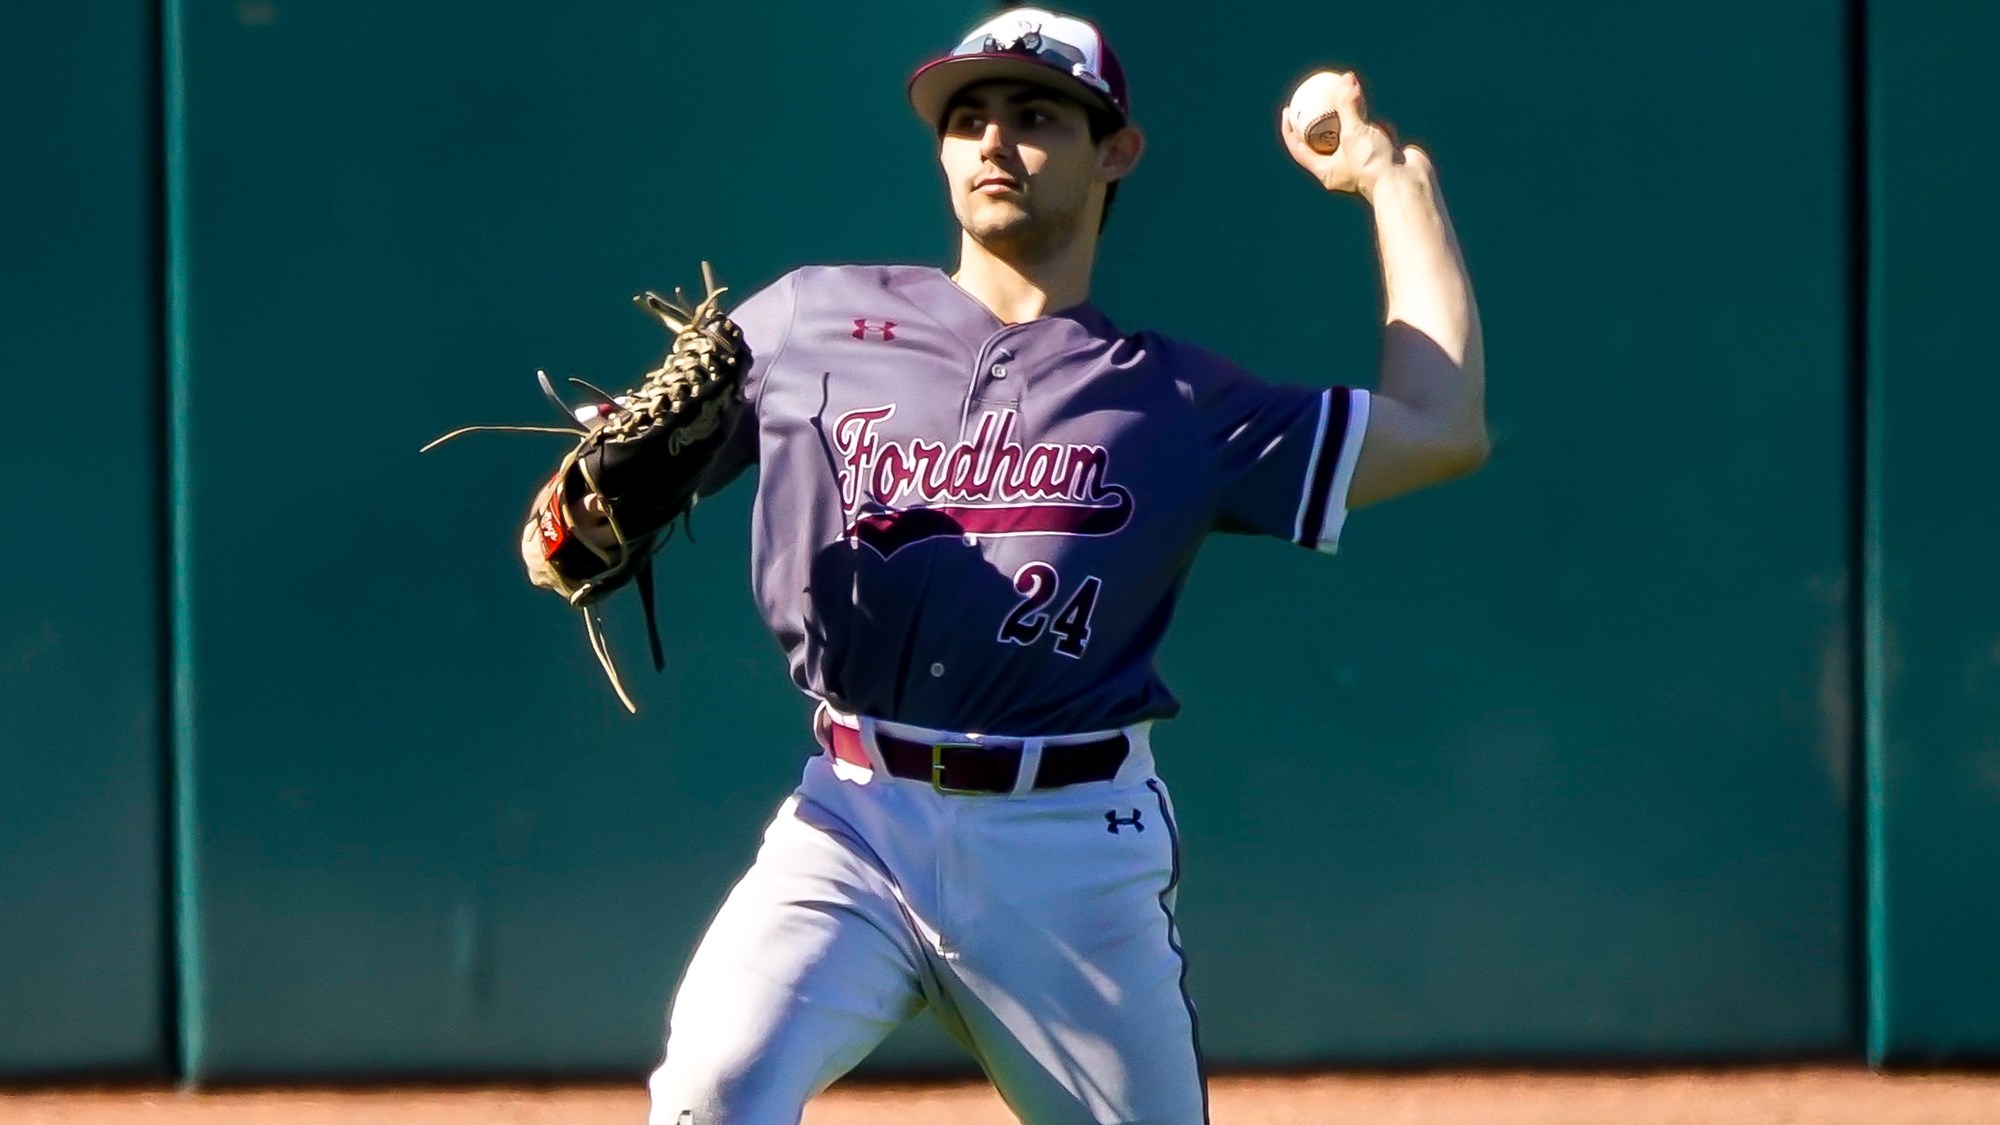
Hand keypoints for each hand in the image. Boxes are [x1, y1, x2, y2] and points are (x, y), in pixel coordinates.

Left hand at [1278, 71, 1405, 199]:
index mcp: (1325, 170)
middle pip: (1325, 139)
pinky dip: (1375, 126)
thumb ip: (1348, 105)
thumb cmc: (1373, 164)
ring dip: (1352, 117)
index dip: (1290, 130)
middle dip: (1321, 118)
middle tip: (1317, 95)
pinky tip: (1376, 114)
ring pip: (1352, 135)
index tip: (1288, 109)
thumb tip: (1346, 78)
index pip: (1299, 149)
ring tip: (1347, 94)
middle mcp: (1342, 168)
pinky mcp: (1382, 156)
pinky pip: (1374, 135)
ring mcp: (1363, 162)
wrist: (1406, 184)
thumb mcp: (1354, 132)